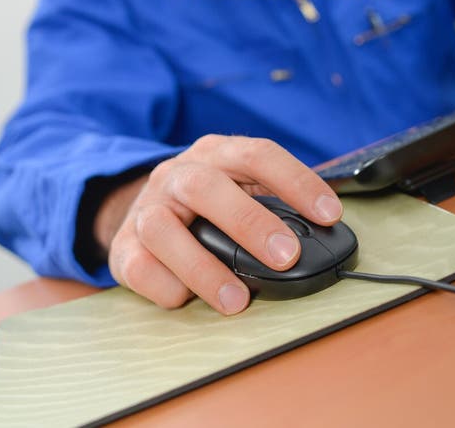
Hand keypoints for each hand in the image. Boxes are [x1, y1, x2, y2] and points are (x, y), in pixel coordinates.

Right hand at [100, 134, 342, 313]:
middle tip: (286, 257)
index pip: (258, 154)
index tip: (329, 213)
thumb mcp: (241, 187)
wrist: (143, 207)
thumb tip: (322, 233)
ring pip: (163, 229)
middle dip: (249, 222)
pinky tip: (188, 297)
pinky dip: (167, 286)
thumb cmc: (208, 202)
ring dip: (203, 268)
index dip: (296, 180)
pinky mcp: (124, 245)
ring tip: (237, 300)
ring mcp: (148, 207)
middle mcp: (179, 173)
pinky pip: (139, 266)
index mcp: (217, 153)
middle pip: (207, 186)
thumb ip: (274, 205)